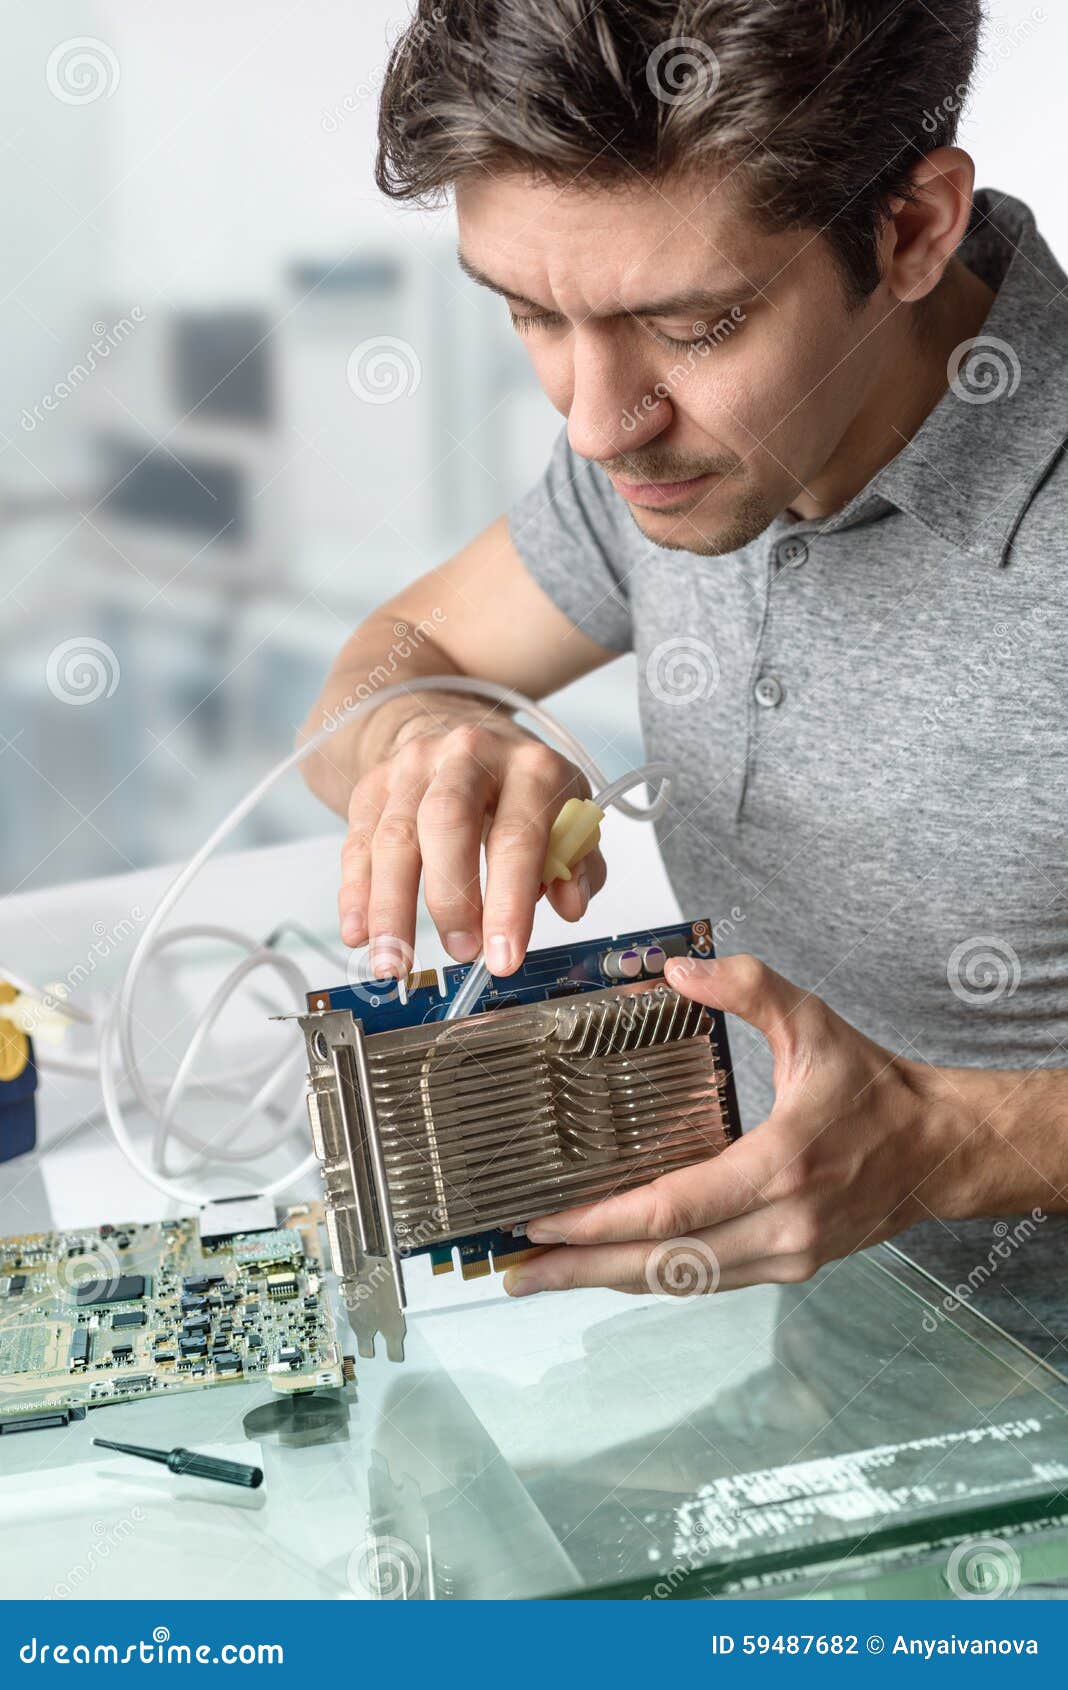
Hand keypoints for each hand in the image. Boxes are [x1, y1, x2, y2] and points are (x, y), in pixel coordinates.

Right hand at [338, 702, 605, 976]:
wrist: (469, 741)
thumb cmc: (524, 793)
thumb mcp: (567, 817)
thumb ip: (576, 863)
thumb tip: (570, 905)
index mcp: (530, 767)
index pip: (518, 836)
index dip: (509, 902)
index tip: (504, 957)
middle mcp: (469, 756)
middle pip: (446, 822)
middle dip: (449, 897)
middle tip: (459, 953)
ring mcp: (415, 767)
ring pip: (393, 836)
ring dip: (391, 907)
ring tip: (394, 963)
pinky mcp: (375, 785)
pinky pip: (359, 841)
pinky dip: (356, 892)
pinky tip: (358, 933)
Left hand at [505, 953, 979, 1297]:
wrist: (938, 1149)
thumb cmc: (873, 1087)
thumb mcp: (813, 1021)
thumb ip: (748, 987)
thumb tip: (675, 970)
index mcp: (783, 1166)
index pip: (675, 1208)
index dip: (602, 1221)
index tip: (544, 1220)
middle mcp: (782, 1226)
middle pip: (664, 1263)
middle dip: (583, 1268)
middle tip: (516, 1271)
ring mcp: (786, 1256)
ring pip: (680, 1282)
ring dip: (608, 1280)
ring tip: (544, 1276)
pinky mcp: (786, 1266)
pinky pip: (705, 1280)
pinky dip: (650, 1277)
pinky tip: (608, 1268)